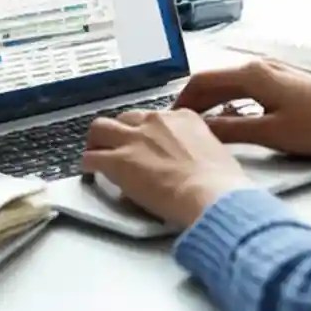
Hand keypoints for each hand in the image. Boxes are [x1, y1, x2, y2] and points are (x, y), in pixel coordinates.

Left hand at [82, 109, 253, 227]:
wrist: (211, 193)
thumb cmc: (222, 182)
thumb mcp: (215, 152)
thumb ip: (195, 150)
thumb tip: (187, 163)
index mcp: (182, 117)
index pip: (154, 117)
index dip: (146, 132)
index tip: (146, 144)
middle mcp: (155, 121)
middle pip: (125, 118)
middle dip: (120, 132)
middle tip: (117, 147)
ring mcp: (134, 139)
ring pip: (101, 128)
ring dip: (97, 142)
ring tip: (96, 154)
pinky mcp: (118, 161)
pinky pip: (91, 158)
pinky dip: (88, 165)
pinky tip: (90, 173)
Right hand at [174, 60, 310, 160]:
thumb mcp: (269, 133)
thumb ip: (230, 131)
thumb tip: (199, 132)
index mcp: (251, 75)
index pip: (202, 81)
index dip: (182, 100)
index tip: (169, 119)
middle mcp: (260, 68)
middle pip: (215, 82)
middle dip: (195, 103)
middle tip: (180, 126)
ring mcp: (275, 74)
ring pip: (231, 87)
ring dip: (214, 105)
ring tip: (203, 129)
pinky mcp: (286, 84)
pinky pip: (248, 91)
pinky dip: (233, 105)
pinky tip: (236, 124)